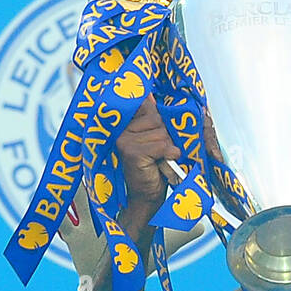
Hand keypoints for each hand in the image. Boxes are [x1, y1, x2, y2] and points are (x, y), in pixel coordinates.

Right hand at [115, 96, 180, 221]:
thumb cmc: (151, 168)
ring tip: (158, 159)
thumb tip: (152, 94)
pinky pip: (162, 145)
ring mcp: (125, 140)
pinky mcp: (132, 152)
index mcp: (124, 123)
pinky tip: (161, 163)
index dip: (157, 115)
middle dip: (165, 135)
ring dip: (167, 148)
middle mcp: (121, 129)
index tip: (158, 125)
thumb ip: (153, 117)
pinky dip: (168, 155)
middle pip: (157, 118)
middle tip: (158, 151)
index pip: (145, 105)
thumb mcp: (154, 138)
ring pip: (161, 133)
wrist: (145, 196)